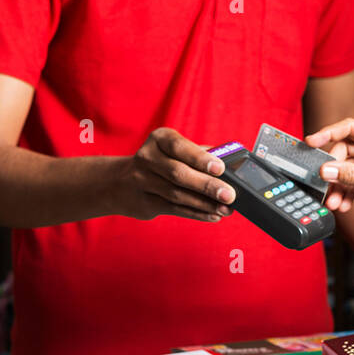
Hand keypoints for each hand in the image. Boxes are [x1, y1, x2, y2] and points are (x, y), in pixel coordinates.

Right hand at [111, 127, 235, 222]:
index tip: (220, 168)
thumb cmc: (161, 161)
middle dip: (207, 186)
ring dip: (205, 204)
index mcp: (159, 139)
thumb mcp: (175, 149)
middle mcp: (147, 158)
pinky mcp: (144, 202)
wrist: (120, 181)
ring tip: (226, 209)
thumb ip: (200, 153)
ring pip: (177, 195)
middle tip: (229, 195)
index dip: (200, 158)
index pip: (180, 147)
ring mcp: (142, 181)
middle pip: (178, 174)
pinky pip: (174, 209)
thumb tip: (232, 162)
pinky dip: (196, 213)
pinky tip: (213, 215)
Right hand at [307, 118, 353, 217]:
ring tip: (334, 202)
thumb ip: (350, 174)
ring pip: (347, 168)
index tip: (311, 142)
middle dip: (334, 171)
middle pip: (344, 151)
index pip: (349, 128)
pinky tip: (344, 204)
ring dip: (339, 186)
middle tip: (326, 186)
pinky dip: (348, 191)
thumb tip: (326, 170)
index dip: (328, 133)